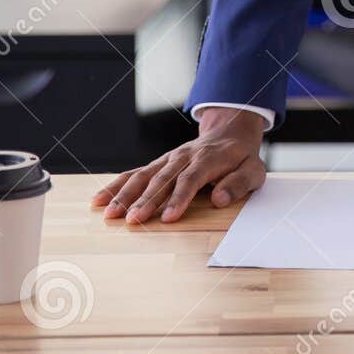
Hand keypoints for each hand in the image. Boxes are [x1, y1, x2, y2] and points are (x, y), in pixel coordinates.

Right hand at [92, 107, 267, 223]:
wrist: (229, 132)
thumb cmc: (242, 158)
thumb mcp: (255, 170)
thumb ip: (239, 183)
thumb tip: (219, 199)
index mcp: (208, 158)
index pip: (191, 179)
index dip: (179, 197)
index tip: (168, 218)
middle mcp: (184, 156)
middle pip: (162, 179)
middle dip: (146, 201)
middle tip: (132, 222)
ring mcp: (168, 159)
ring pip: (143, 176)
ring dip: (125, 195)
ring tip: (110, 215)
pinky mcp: (158, 164)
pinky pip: (134, 174)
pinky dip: (115, 186)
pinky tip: (98, 201)